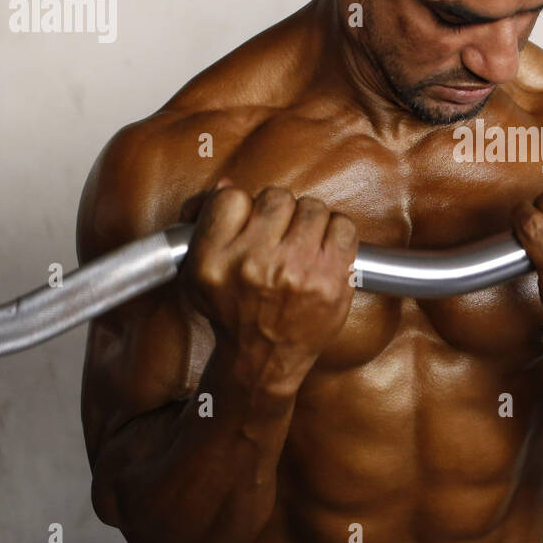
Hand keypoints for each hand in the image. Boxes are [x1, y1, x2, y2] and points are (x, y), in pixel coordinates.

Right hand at [182, 181, 357, 383]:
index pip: (232, 198)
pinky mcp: (331, 280)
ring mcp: (296, 271)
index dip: (243, 206)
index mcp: (214, 260)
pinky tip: (323, 249)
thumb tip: (226, 184)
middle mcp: (254, 263)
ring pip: (312, 207)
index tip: (249, 222)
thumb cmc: (233, 312)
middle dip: (279, 212)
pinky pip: (343, 225)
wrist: (263, 358)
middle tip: (279, 233)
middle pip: (277, 197)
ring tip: (302, 242)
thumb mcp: (199, 273)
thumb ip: (208, 225)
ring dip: (309, 220)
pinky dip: (337, 231)